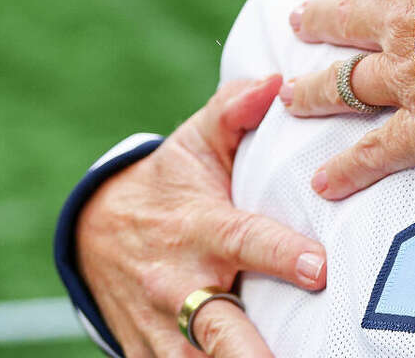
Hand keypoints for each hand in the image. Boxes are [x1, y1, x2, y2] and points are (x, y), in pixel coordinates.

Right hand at [75, 75, 325, 357]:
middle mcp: (180, 284)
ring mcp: (163, 328)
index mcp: (200, 229)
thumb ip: (234, 112)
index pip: (245, 241)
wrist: (95, 231)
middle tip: (300, 356)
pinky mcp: (150, 354)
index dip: (282, 255)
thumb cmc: (169, 184)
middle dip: (250, 351)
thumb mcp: (195, 144)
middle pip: (218, 328)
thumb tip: (274, 84)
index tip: (319, 268)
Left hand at [281, 0, 414, 198]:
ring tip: (290, 95)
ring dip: (315, 90)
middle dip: (322, 18)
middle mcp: (410, 19)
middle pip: (352, 16)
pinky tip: (321, 184)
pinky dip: (347, 169)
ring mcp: (410, 75)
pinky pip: (376, 152)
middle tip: (297, 18)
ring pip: (347, 82)